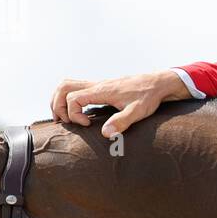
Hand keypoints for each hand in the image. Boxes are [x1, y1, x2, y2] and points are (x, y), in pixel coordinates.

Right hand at [50, 71, 190, 137]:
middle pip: (63, 87)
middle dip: (57, 105)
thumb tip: (105, 133)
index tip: (87, 125)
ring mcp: (98, 84)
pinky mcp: (102, 87)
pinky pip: (77, 88)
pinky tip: (79, 113)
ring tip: (65, 118)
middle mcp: (97, 85)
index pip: (73, 97)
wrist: (159, 83)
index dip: (73, 113)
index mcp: (102, 90)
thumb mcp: (137, 111)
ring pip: (68, 85)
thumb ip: (121, 121)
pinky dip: (70, 98)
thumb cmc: (149, 96)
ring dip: (60, 100)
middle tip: (65, 122)